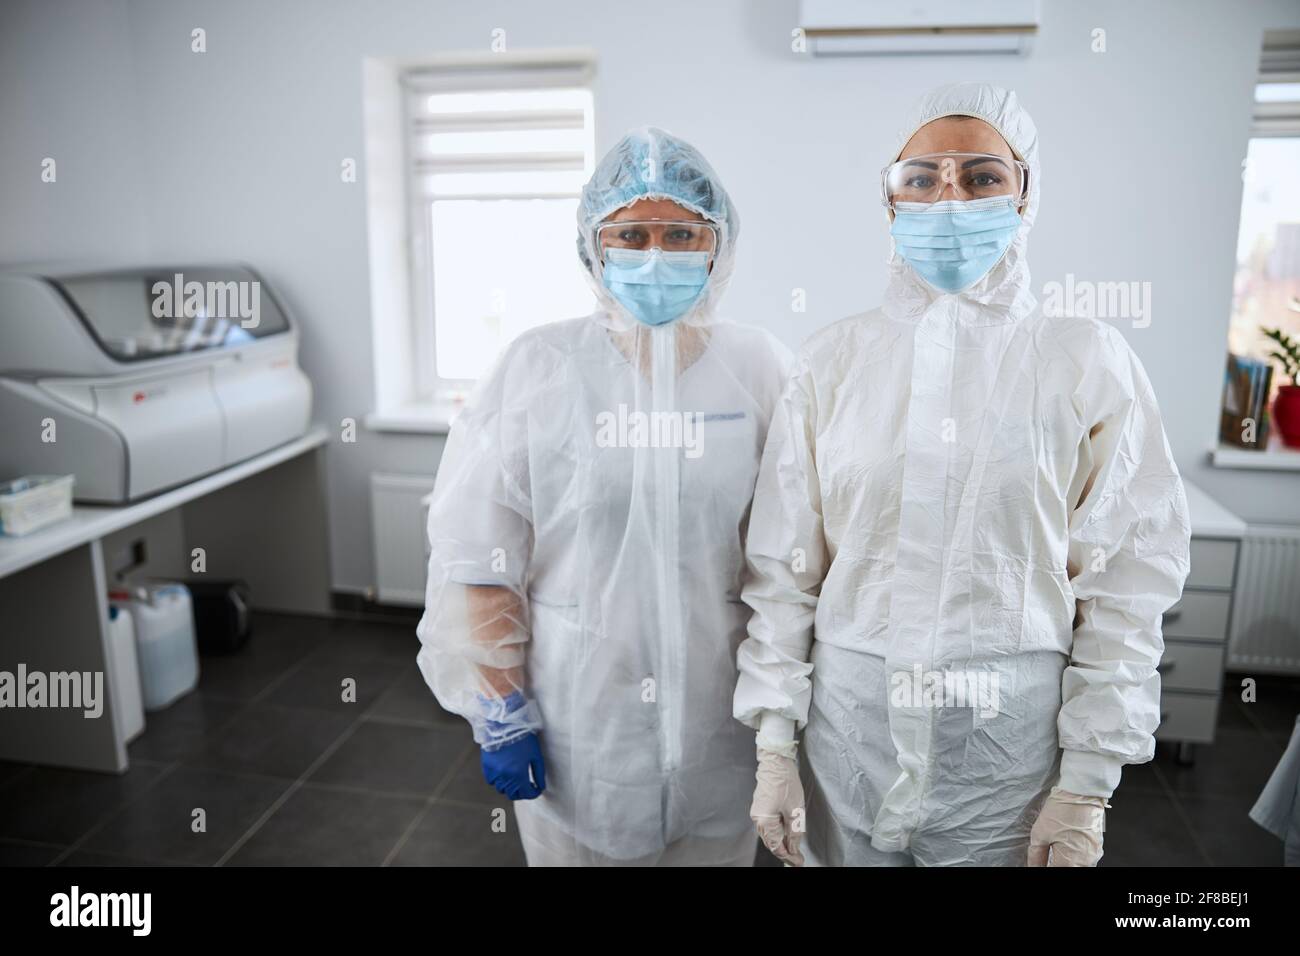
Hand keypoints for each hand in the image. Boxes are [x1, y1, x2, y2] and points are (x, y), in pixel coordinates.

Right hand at [481, 733, 546, 799]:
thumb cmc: (523, 737)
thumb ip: (539, 773)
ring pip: (502, 789)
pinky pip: (492, 781)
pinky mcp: (486, 767)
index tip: (536, 789)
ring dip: (510, 787)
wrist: (504, 724)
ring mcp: (494, 773)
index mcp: (519, 774)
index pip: (527, 793)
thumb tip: (541, 786)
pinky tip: (504, 772)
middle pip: (513, 795)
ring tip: (516, 778)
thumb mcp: (535, 755)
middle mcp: (505, 777)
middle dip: (522, 792)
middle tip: (527, 785)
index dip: (534, 793)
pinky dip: (498, 780)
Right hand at [751, 748, 805, 865]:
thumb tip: (793, 848)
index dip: (788, 856)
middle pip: (771, 842)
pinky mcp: (761, 806)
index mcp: (764, 821)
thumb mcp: (795, 810)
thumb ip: (794, 832)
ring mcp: (758, 812)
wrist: (776, 761)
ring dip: (781, 842)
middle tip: (798, 859)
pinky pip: (769, 825)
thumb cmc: (785, 782)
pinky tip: (787, 833)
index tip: (799, 862)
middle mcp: (758, 818)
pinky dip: (778, 832)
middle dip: (785, 851)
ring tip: (795, 849)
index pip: (776, 846)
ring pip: (770, 834)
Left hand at [1027, 788, 1107, 865]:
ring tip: (1058, 848)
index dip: (1044, 866)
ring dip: (1067, 861)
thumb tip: (1034, 865)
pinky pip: (1086, 857)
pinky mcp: (1098, 846)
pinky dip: (1076, 854)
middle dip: (1057, 863)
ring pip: (1078, 865)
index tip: (1040, 862)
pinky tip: (1069, 843)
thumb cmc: (1062, 810)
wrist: (1082, 793)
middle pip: (1068, 868)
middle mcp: (1086, 862)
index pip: (1054, 872)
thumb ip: (1036, 855)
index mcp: (1070, 862)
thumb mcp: (1040, 833)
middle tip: (1049, 854)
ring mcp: (1094, 854)